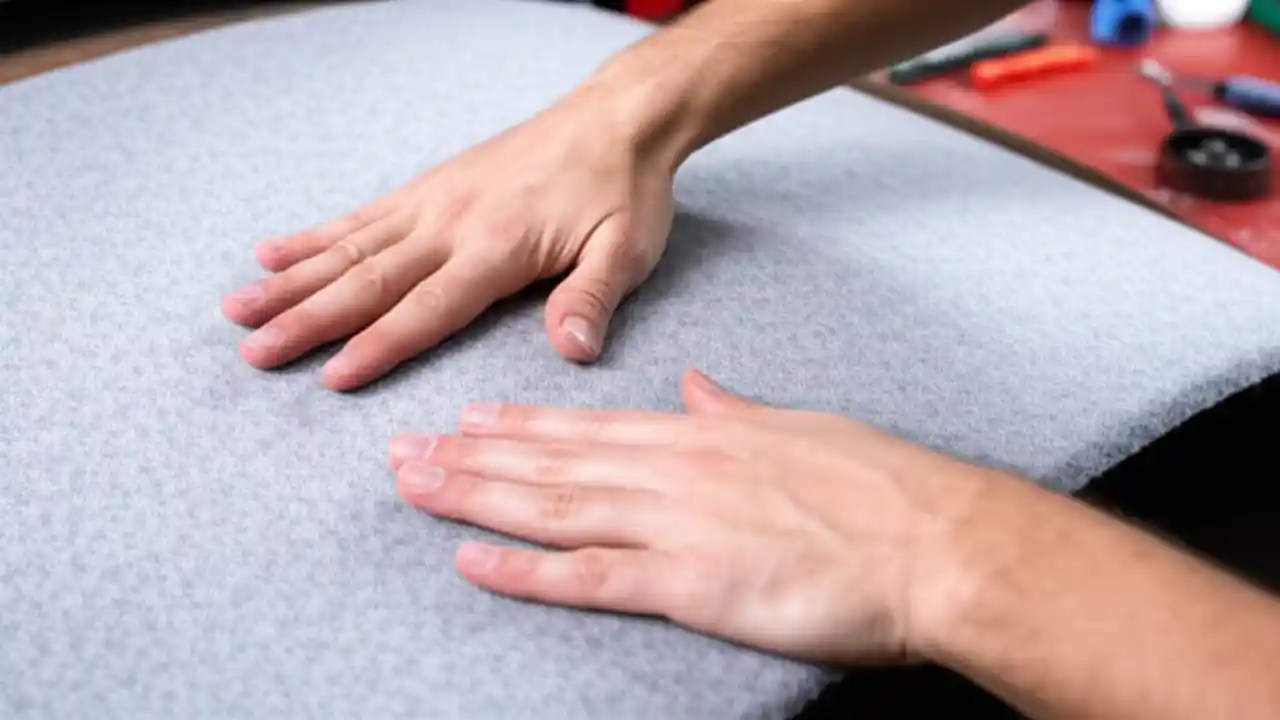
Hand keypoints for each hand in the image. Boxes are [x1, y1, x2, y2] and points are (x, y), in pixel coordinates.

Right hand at [221, 94, 675, 389]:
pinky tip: (274, 250)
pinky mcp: (428, 188)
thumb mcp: (627, 249)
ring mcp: (431, 202)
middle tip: (253, 351)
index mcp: (496, 248)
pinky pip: (361, 215)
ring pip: (348, 248)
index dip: (378, 345)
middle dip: (307, 320)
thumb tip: (572, 350)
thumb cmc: (623, 191)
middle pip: (367, 280)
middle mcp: (450, 224)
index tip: (329, 377)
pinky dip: (314, 235)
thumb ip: (592, 299)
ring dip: (291, 280)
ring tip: (238, 307)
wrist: (614, 119)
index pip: (427, 308)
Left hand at [386, 369, 995, 663]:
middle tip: (403, 451)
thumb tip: (699, 387)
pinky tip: (473, 558)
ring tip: (416, 486)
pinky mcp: (694, 584)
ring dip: (478, 497)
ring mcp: (679, 524)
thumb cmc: (881, 486)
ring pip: (555, 507)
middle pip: (553, 463)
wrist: (937, 539)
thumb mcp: (800, 427)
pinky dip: (528, 569)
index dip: (520, 424)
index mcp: (701, 434)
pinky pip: (593, 576)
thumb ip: (736, 411)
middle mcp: (675, 470)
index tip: (467, 418)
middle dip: (473, 457)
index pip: (590, 426)